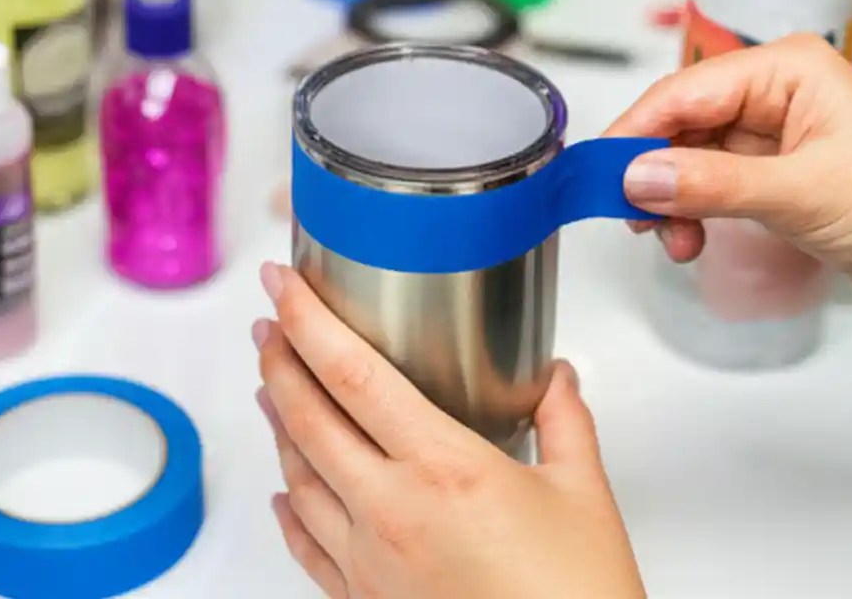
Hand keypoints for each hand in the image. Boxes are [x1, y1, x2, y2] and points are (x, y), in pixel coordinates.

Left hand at [253, 263, 645, 598]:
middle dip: (278, 361)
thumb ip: (565, 422)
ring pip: (298, 476)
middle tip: (267, 325)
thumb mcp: (583, 494)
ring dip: (278, 425)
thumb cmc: (576, 597)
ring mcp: (369, 560)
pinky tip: (283, 494)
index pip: (352, 374)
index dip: (306, 320)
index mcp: (444, 469)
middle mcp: (391, 510)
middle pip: (308, 418)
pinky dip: (288, 510)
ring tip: (271, 388)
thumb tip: (558, 379)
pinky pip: (306, 545)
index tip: (282, 284)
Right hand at [606, 34, 851, 311]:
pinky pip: (708, 188)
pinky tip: (692, 242)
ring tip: (674, 243)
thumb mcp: (801, 193)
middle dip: (650, 174)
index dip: (633, 133)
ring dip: (670, 203)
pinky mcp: (771, 177)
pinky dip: (692, 215)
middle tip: (630, 218)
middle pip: (678, 126)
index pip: (682, 92)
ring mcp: (770, 138)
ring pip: (687, 161)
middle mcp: (772, 95)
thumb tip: (636, 177)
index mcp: (784, 71)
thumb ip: (712, 185)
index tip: (595, 175)